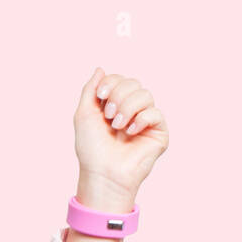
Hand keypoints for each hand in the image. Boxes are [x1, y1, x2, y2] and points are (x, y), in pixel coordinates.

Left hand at [74, 67, 168, 207]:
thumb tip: (100, 68)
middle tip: (109, 116)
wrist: (102, 173)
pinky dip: (141, 120)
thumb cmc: (91, 149)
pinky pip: (156, 113)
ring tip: (118, 126)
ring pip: (146, 95)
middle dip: (119, 96)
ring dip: (128, 108)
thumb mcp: (84, 115)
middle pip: (134, 83)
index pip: (120, 79)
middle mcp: (131, 111)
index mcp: (114, 106)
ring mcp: (145, 121)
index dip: (112, 82)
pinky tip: (131, 133)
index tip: (101, 95)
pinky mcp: (158, 132)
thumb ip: (90, 90)